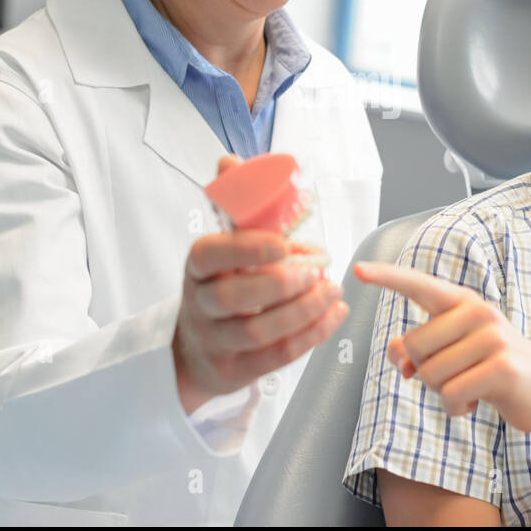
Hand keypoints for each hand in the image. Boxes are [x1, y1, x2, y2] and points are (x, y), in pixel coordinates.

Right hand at [172, 155, 347, 411]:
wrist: (196, 349)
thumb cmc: (222, 284)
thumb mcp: (224, 246)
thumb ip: (234, 206)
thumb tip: (228, 160)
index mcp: (198, 266)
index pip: (209, 254)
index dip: (246, 248)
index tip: (283, 242)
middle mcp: (200, 304)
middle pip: (232, 296)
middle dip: (280, 283)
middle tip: (317, 270)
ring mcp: (215, 341)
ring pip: (257, 331)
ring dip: (302, 310)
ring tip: (332, 289)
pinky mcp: (235, 370)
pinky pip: (275, 357)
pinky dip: (311, 335)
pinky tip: (334, 314)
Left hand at [353, 260, 530, 434]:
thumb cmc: (495, 370)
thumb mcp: (458, 353)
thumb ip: (422, 348)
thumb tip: (396, 354)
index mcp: (463, 303)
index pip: (418, 286)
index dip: (387, 277)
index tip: (357, 270)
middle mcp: (477, 312)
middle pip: (414, 346)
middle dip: (425, 371)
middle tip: (456, 376)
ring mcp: (492, 338)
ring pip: (429, 373)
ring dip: (442, 393)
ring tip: (470, 389)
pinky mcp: (501, 367)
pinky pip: (449, 393)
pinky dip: (455, 407)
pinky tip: (475, 403)